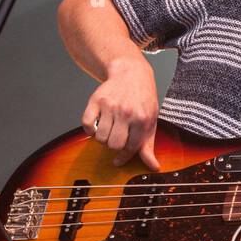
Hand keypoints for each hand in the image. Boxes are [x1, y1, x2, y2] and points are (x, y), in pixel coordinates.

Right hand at [81, 55, 161, 169]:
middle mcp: (126, 112)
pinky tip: (98, 124)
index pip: (131, 148)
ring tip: (109, 129)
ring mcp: (110, 106)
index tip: (118, 161)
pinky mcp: (96, 100)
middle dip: (114, 146)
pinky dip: (90, 130)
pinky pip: (87, 124)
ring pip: (100, 137)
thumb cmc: (143, 99)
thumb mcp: (151, 120)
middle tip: (117, 138)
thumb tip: (154, 167)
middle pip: (113, 145)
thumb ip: (149, 145)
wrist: (131, 73)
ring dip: (102, 138)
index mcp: (142, 119)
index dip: (124, 157)